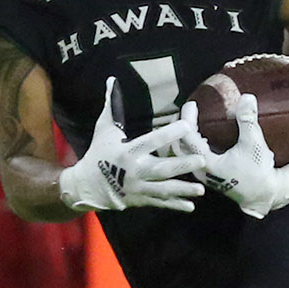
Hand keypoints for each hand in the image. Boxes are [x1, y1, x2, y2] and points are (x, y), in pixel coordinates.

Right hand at [56, 77, 206, 212]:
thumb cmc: (98, 153)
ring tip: (202, 190)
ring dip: (183, 190)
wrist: (86, 186)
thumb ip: (112, 106)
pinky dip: (174, 205)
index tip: (187, 126)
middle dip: (181, 165)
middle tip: (202, 160)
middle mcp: (134, 170)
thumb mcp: (104, 129)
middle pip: (161, 168)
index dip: (168, 134)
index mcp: (128, 151)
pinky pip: (159, 202)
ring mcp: (138, 187)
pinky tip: (191, 207)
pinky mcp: (139, 200)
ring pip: (163, 189)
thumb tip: (111, 80)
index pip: (151, 141)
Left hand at [177, 96, 288, 218]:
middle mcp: (200, 170)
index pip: (188, 137)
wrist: (262, 195)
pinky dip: (190, 144)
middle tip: (186, 110)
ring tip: (189, 121)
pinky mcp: (207, 176)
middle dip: (179, 126)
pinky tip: (200, 135)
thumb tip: (246, 98)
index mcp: (206, 163)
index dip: (187, 118)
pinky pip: (190, 158)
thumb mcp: (254, 144)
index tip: (192, 103)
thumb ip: (248, 121)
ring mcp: (202, 175)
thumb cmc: (258, 173)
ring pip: (182, 154)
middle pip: (178, 146)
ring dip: (183, 136)